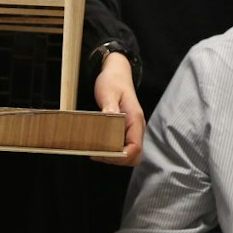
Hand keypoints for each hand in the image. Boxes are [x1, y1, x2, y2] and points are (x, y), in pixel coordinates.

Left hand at [92, 51, 143, 165]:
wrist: (117, 73)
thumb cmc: (113, 81)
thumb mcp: (108, 92)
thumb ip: (110, 107)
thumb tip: (110, 118)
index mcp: (135, 120)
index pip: (135, 148)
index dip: (121, 156)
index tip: (103, 154)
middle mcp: (136, 127)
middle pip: (134, 156)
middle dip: (117, 160)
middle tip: (97, 154)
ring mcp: (132, 130)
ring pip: (129, 155)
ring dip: (114, 157)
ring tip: (96, 151)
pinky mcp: (125, 130)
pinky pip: (123, 148)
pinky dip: (112, 152)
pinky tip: (99, 146)